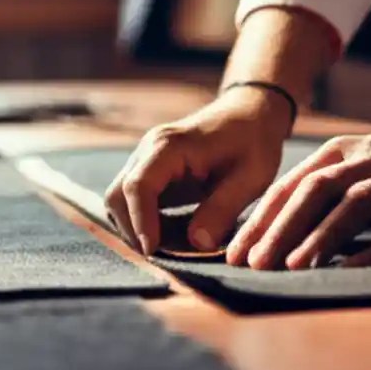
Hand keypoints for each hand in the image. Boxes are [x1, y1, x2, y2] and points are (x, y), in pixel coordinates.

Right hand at [105, 86, 291, 254]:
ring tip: (170, 247)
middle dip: (133, 230)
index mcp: (169, 147)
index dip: (141, 222)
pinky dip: (143, 219)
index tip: (154, 250)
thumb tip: (197, 244)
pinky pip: (133, 198)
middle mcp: (148, 149)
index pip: (138, 187)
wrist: (249, 113)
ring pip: (119, 199)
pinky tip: (171, 233)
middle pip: (118, 195)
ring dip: (135, 226)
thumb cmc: (252, 142)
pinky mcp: (149, 169)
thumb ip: (222, 210)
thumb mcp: (250, 178)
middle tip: (164, 256)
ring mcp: (145, 158)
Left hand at [226, 121, 370, 269]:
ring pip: (353, 205)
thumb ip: (324, 189)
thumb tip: (273, 228)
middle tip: (254, 263)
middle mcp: (368, 160)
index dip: (260, 218)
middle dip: (280, 228)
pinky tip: (350, 271)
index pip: (291, 184)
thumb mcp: (361, 165)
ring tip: (292, 266)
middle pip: (314, 191)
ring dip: (320, 237)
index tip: (234, 251)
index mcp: (343, 151)